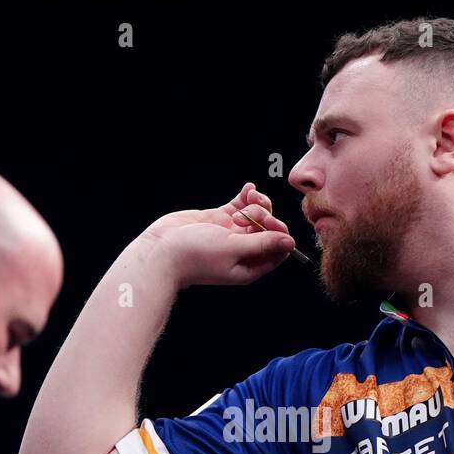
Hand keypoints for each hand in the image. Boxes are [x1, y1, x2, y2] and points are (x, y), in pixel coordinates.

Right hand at [142, 181, 295, 287]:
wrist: (162, 250)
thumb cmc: (195, 255)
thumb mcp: (233, 249)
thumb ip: (263, 244)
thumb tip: (290, 242)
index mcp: (250, 266)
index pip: (279, 249)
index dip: (279, 232)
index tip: (266, 223)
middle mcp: (243, 251)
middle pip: (270, 229)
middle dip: (263, 216)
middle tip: (245, 215)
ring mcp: (231, 234)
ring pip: (257, 214)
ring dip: (254, 205)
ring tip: (241, 204)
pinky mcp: (219, 219)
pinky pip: (241, 205)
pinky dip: (246, 196)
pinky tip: (248, 188)